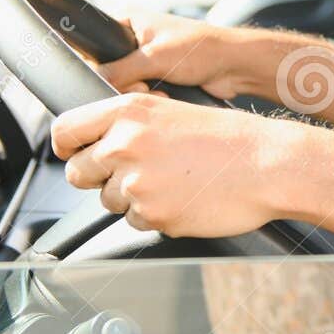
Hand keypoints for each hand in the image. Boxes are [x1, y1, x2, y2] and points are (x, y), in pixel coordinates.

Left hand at [50, 91, 333, 251]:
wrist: (268, 164)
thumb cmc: (230, 138)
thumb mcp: (173, 111)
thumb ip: (130, 123)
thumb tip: (98, 142)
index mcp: (129, 111)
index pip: (64, 130)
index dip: (65, 147)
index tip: (72, 154)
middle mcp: (125, 143)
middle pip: (77, 172)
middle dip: (98, 178)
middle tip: (132, 173)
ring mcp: (136, 182)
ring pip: (107, 200)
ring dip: (130, 197)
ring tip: (172, 182)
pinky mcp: (152, 214)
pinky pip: (134, 222)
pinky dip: (154, 215)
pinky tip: (183, 198)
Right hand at [95, 11, 245, 97]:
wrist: (234, 66)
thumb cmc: (200, 49)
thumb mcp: (154, 58)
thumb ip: (119, 70)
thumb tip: (94, 82)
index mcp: (128, 20)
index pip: (95, 46)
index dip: (103, 66)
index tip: (121, 77)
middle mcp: (134, 38)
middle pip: (109, 70)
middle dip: (126, 84)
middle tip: (144, 85)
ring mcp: (146, 58)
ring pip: (124, 85)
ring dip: (139, 93)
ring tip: (159, 90)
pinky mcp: (157, 76)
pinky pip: (140, 93)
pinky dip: (150, 98)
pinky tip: (165, 96)